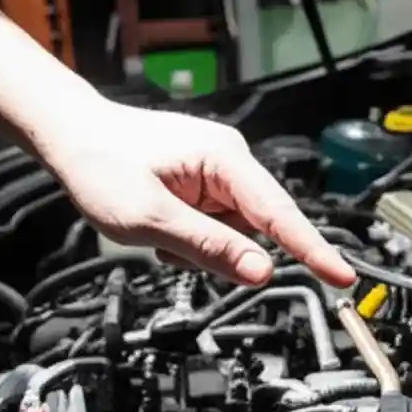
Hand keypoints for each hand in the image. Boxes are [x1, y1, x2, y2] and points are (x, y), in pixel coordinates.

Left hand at [37, 101, 354, 287]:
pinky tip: (163, 225)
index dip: (313, 250)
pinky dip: (192, 238)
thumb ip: (209, 247)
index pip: (280, 214)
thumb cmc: (100, 163)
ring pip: (233, 233)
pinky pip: (215, 226)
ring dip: (202, 246)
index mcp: (224, 159)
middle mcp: (230, 162)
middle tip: (172, 247)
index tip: (342, 276)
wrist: (69, 134)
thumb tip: (261, 271)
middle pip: (256, 229)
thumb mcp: (150, 218)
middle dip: (223, 250)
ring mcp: (217, 173)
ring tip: (159, 231)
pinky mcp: (205, 184)